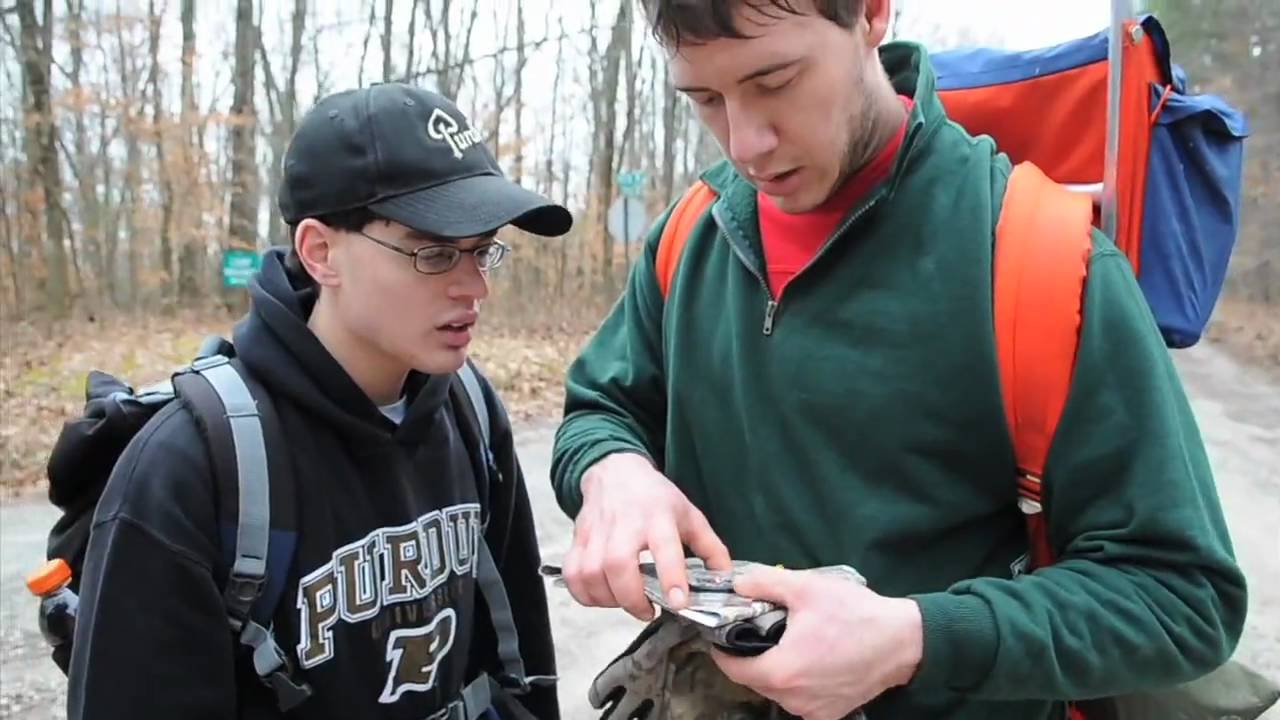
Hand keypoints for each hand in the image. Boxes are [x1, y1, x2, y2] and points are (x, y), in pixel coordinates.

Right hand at [562, 452, 731, 620]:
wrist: (615, 472)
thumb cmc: (655, 498)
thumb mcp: (690, 515)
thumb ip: (711, 548)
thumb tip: (725, 581)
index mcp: (658, 517)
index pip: (665, 548)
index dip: (671, 577)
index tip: (678, 603)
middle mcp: (625, 524)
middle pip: (618, 566)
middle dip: (631, 598)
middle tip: (647, 610)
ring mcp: (596, 532)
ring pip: (592, 574)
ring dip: (609, 599)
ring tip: (627, 602)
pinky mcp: (578, 539)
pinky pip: (573, 576)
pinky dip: (584, 594)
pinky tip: (603, 595)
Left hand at [711, 566, 923, 719]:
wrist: (902, 641)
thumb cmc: (853, 613)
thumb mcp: (806, 587)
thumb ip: (764, 583)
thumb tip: (736, 583)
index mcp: (780, 672)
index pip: (733, 669)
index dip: (722, 651)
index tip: (722, 635)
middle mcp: (793, 699)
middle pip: (755, 680)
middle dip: (751, 657)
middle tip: (758, 632)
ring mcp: (813, 711)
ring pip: (778, 691)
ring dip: (776, 670)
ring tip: (787, 643)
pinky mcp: (831, 714)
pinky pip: (801, 700)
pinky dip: (798, 682)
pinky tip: (809, 660)